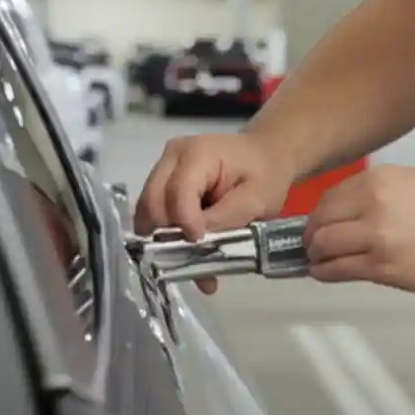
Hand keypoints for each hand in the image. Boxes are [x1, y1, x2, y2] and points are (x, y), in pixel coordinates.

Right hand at [136, 132, 296, 293]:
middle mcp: (173, 156)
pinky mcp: (162, 179)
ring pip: (149, 210)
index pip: (178, 193)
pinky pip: (154, 210)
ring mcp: (164, 166)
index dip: (185, 224)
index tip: (201, 246)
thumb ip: (226, 219)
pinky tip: (187, 245)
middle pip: (153, 202)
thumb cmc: (265, 175)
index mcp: (198, 153)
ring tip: (191, 258)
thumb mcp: (257, 199)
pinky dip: (166, 231)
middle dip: (168, 235)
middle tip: (192, 261)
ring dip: (164, 237)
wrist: (264, 156)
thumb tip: (196, 242)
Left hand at [304, 165, 414, 296]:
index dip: (321, 214)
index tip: (319, 224)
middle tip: (313, 245)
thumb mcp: (414, 184)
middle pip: (319, 220)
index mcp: (381, 179)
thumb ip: (378, 191)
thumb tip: (347, 208)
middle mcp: (374, 202)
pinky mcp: (382, 266)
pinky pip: (336, 269)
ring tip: (320, 261)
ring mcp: (376, 235)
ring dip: (316, 255)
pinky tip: (325, 272)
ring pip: (322, 245)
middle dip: (312, 235)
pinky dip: (323, 272)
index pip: (330, 196)